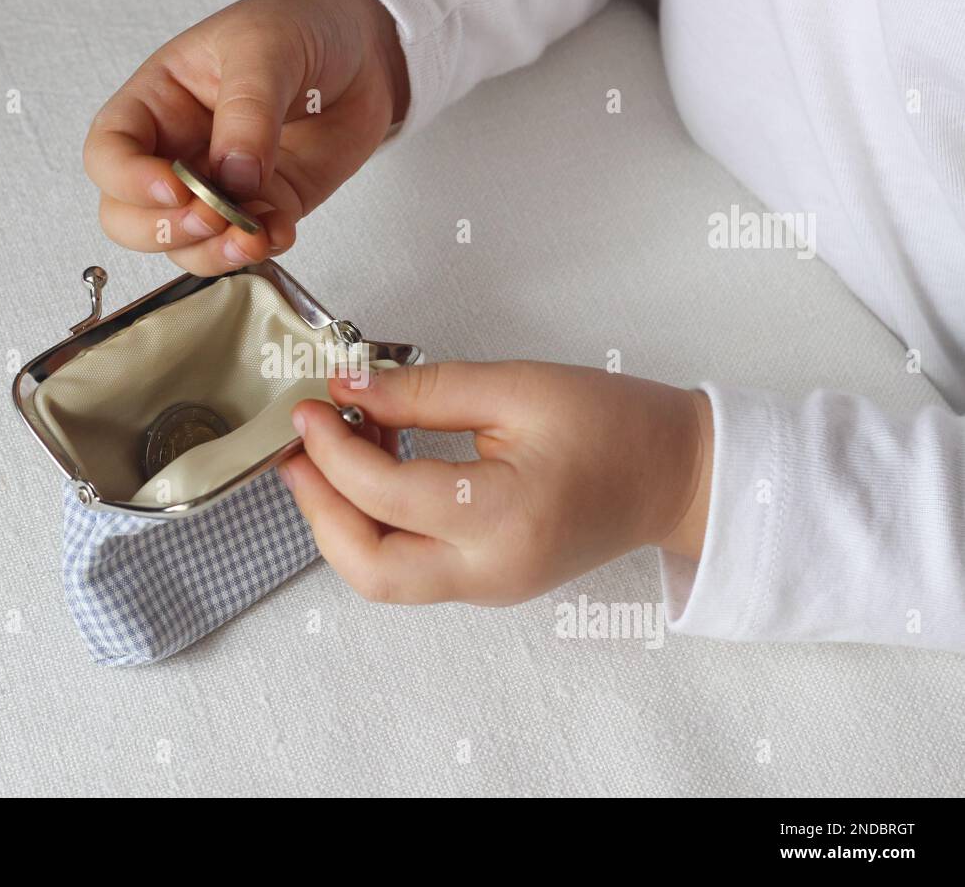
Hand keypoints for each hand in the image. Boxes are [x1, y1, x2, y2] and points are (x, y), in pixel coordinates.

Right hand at [84, 0, 407, 274]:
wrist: (367, 47)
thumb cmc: (300, 25)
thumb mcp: (266, 46)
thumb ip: (248, 110)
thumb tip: (234, 175)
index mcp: (158, 102)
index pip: (109, 152)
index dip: (128, 180)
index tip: (173, 187)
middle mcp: (178, 150)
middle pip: (128, 216)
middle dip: (164, 230)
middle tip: (212, 216)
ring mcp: (219, 187)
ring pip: (183, 245)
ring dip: (212, 252)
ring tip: (251, 235)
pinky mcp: (265, 208)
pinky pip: (244, 247)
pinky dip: (259, 251)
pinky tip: (281, 229)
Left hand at [278, 361, 712, 605]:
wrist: (676, 475)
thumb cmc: (614, 425)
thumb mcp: (517, 386)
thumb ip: (423, 390)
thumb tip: (347, 388)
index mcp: (504, 519)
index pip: (385, 495)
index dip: (332, 450)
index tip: (308, 407)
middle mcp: (490, 571)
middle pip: (368, 568)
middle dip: (318, 509)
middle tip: (297, 451)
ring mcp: (488, 588)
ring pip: (382, 578)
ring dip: (341, 520)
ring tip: (332, 454)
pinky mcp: (486, 583)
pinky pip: (409, 568)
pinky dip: (375, 526)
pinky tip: (375, 471)